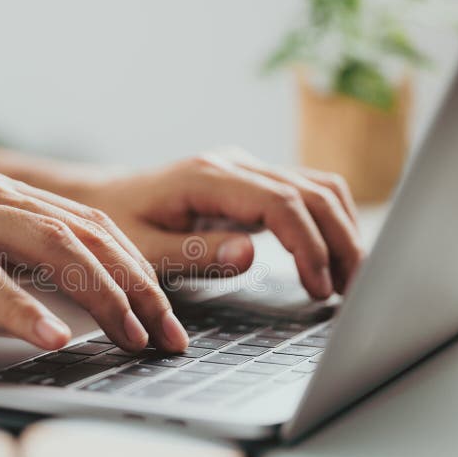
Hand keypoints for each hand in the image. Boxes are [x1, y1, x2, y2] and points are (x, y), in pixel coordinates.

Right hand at [0, 173, 188, 351]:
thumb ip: (22, 260)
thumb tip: (82, 299)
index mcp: (11, 198)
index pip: (96, 230)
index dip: (139, 273)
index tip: (166, 318)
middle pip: (85, 237)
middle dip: (135, 288)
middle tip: (163, 333)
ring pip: (46, 247)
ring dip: (96, 294)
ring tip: (127, 334)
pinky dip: (20, 307)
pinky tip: (49, 335)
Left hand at [77, 148, 363, 298]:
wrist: (106, 199)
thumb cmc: (120, 227)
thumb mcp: (144, 250)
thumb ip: (196, 253)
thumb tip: (250, 255)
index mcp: (208, 177)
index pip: (282, 202)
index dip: (309, 245)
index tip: (319, 287)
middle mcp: (235, 165)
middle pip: (313, 191)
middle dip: (340, 241)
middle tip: (351, 292)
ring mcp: (247, 169)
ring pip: (318, 187)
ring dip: (341, 231)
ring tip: (347, 280)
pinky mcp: (253, 182)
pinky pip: (305, 194)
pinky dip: (327, 224)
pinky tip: (329, 259)